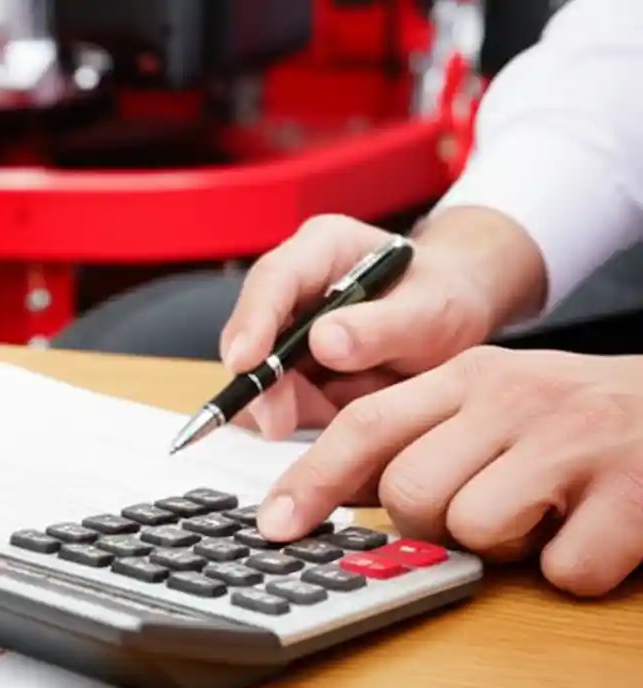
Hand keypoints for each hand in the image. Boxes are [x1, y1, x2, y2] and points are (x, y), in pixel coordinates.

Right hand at [219, 206, 547, 439]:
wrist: (457, 310)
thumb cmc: (446, 296)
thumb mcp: (432, 311)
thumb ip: (383, 326)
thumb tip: (323, 344)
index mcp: (322, 248)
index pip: (274, 279)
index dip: (252, 321)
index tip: (245, 363)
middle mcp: (293, 283)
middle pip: (252, 334)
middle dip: (263, 383)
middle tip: (281, 424)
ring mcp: (287, 323)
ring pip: (261, 374)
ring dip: (292, 404)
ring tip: (347, 406)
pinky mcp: (291, 361)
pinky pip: (281, 397)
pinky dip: (305, 413)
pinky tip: (342, 409)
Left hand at [258, 346, 642, 596]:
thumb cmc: (574, 418)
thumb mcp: (491, 403)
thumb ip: (419, 436)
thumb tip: (332, 492)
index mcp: (469, 376)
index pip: (366, 425)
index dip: (312, 481)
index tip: (275, 525)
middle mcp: (513, 398)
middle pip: (410, 489)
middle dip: (430, 522)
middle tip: (481, 510)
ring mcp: (573, 442)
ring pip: (475, 528)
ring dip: (505, 544)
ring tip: (543, 512)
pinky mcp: (632, 494)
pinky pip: (561, 568)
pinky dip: (572, 565)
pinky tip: (591, 530)